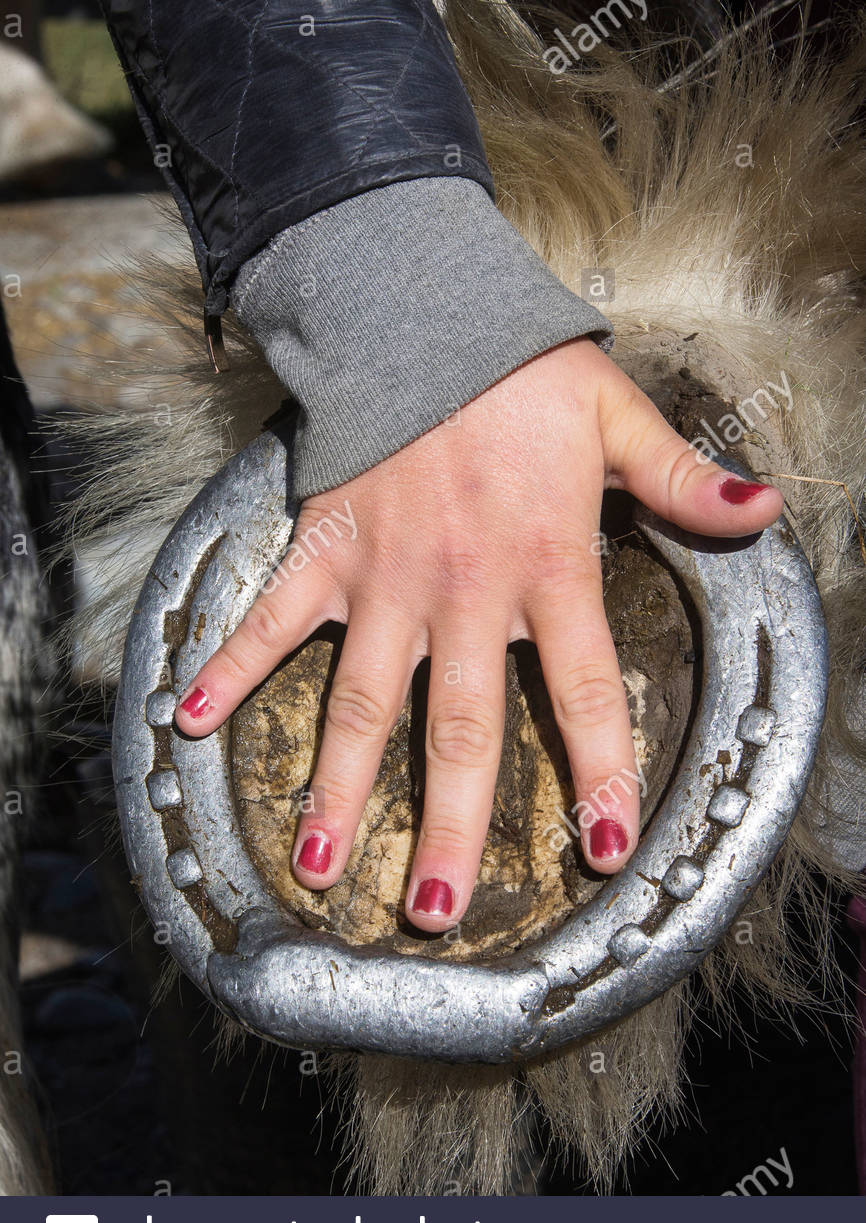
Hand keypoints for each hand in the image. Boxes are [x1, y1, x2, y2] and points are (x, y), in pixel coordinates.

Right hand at [174, 338, 782, 932]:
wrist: (426, 313)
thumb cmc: (526, 372)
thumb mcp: (620, 419)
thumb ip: (686, 481)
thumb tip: (765, 511)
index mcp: (549, 569)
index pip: (587, 692)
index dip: (600, 774)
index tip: (605, 849)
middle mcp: (466, 593)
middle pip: (460, 729)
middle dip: (447, 825)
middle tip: (433, 909)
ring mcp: (387, 580)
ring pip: (362, 702)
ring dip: (337, 785)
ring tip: (320, 864)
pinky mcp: (327, 551)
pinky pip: (274, 618)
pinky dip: (231, 663)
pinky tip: (191, 717)